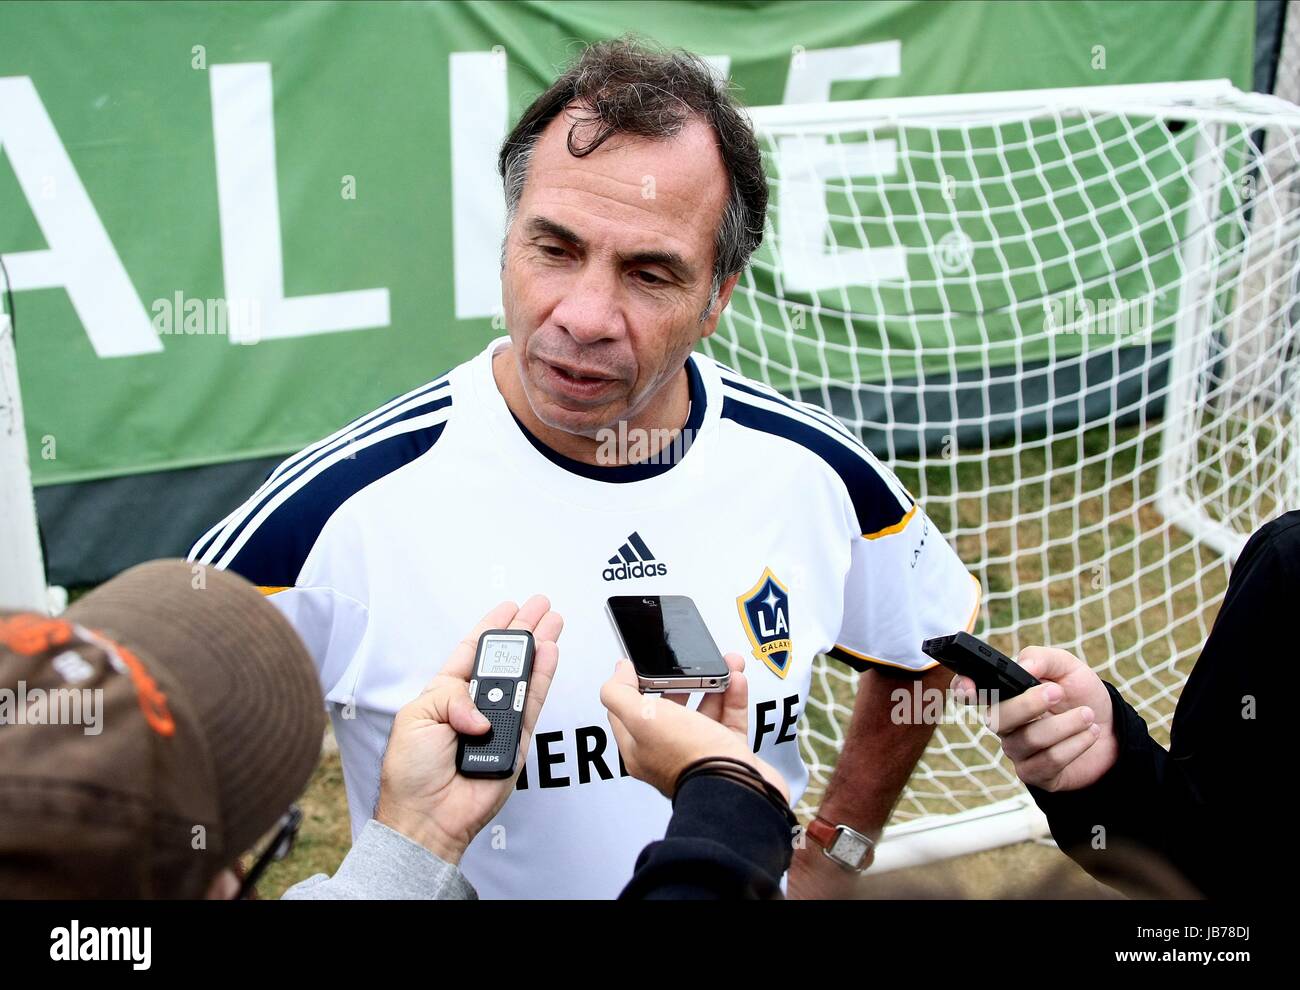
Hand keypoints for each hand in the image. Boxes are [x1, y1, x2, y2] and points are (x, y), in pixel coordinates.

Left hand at [374, 596, 561, 863]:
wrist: (428, 816)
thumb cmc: (411, 774)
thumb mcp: (416, 717)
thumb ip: (450, 698)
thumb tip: (482, 708)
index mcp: (445, 694)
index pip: (472, 652)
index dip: (490, 628)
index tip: (507, 607)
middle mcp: (474, 704)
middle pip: (505, 658)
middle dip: (523, 629)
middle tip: (540, 606)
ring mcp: (498, 720)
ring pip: (525, 675)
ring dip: (539, 647)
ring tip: (552, 622)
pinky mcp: (517, 738)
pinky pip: (533, 702)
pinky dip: (543, 676)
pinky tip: (549, 654)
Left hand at [599, 654, 787, 801]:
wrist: (739, 790)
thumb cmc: (690, 761)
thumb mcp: (642, 719)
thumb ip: (621, 694)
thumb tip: (618, 673)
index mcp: (640, 749)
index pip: (626, 712)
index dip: (633, 685)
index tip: (645, 666)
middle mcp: (669, 752)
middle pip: (669, 708)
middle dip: (680, 681)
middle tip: (688, 665)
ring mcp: (700, 753)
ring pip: (703, 711)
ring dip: (713, 683)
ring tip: (722, 665)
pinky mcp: (728, 754)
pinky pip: (730, 719)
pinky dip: (733, 698)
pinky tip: (735, 681)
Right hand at [952, 646, 1117, 791]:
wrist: (1111, 728)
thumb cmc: (1080, 694)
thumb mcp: (1067, 666)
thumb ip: (1043, 658)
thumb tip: (1023, 666)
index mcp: (1003, 694)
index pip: (968, 692)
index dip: (962, 689)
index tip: (971, 687)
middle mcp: (1003, 723)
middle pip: (997, 718)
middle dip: (1028, 704)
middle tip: (1058, 692)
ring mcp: (1017, 750)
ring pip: (1029, 739)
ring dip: (1065, 724)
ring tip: (1087, 715)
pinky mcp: (1035, 774)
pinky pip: (1048, 761)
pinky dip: (1075, 744)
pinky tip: (1091, 733)